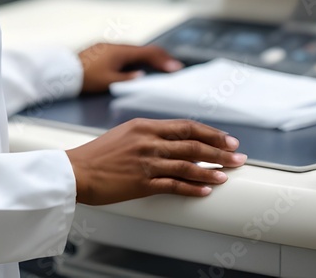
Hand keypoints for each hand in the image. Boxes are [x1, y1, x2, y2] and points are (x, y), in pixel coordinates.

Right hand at [65, 118, 246, 203]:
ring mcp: (147, 162)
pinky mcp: (142, 183)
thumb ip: (150, 135)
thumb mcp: (126, 133)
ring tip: (227, 175)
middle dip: (220, 151)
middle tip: (238, 156)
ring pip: (188, 165)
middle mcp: (149, 141)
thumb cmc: (99, 153)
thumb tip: (175, 141)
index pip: (186, 126)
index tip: (227, 139)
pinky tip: (205, 191)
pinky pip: (174, 185)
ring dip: (211, 171)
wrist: (78, 170)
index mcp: (145, 126)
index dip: (210, 133)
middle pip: (193, 144)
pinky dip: (193, 188)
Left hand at [77, 42, 182, 92]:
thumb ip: (128, 79)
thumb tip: (143, 76)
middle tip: (172, 67)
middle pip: (143, 50)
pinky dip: (136, 58)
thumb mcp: (109, 82)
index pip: (148, 53)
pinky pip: (125, 53)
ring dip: (148, 58)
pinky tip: (137, 66)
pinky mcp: (104, 51)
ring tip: (159, 67)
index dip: (164, 60)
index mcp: (121, 52)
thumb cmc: (87, 76)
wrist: (66, 70)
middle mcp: (117, 46)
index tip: (176, 67)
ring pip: (134, 51)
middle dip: (159, 58)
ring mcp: (110, 47)